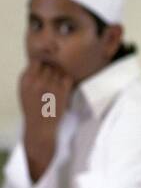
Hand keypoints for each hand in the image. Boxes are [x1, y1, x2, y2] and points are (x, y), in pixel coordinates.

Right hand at [19, 60, 72, 179]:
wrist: (41, 127)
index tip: (46, 65)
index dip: (43, 61)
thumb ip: (29, 76)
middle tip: (55, 73)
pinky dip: (68, 78)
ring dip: (61, 72)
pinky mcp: (63, 93)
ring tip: (60, 79)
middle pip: (49, 64)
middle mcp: (38, 82)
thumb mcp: (24, 91)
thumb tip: (38, 62)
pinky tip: (66, 82)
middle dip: (53, 67)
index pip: (37, 60)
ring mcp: (51, 87)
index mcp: (27, 80)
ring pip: (59, 70)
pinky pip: (68, 78)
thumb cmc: (32, 109)